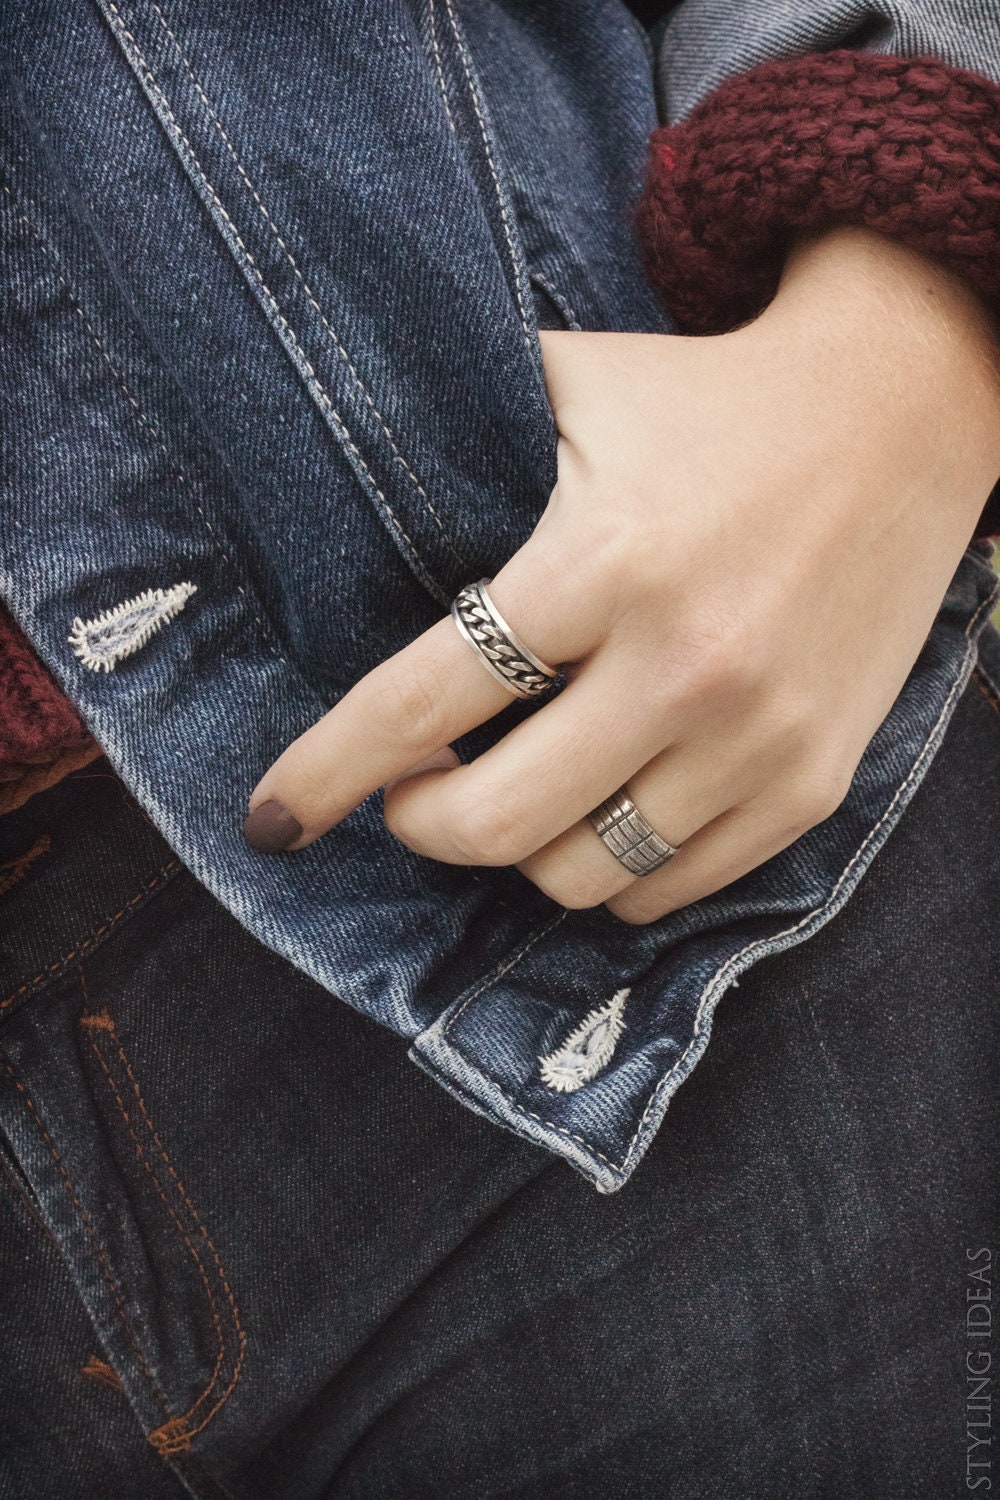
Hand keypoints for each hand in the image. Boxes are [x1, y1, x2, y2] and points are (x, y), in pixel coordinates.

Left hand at [244, 227, 999, 922]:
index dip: (328, 769)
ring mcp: (757, 736)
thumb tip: (322, 488)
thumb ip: (453, 436)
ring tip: (505, 795)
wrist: (904, 413)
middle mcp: (685, 661)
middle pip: (493, 823)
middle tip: (411, 791)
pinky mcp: (810, 781)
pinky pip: (669, 888)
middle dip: (417, 823)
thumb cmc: (710, 402)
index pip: (425, 698)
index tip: (273, 816)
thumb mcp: (573, 382)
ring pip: (578, 876)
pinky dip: (605, 872)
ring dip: (512, 852)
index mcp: (604, 556)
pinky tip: (588, 815)